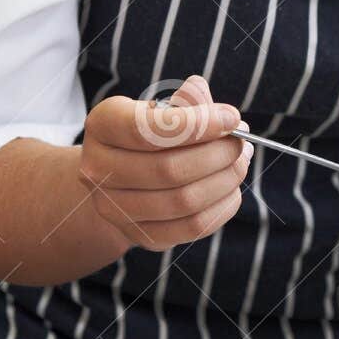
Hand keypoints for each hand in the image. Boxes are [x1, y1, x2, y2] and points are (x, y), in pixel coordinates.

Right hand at [78, 73, 252, 250]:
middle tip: (240, 143)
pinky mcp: (139, 235)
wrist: (121, 175)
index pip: (147, 129)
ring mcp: (114, 208)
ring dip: (224, 180)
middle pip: (168, 168)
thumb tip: (228, 118)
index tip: (233, 117)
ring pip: (183, 201)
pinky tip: (231, 189)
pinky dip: (221, 207)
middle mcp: (98, 169)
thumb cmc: (151, 132)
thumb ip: (191, 103)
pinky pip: (191, 227)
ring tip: (240, 162)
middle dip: (217, 154)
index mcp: (102, 125)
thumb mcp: (164, 107)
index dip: (197, 124)